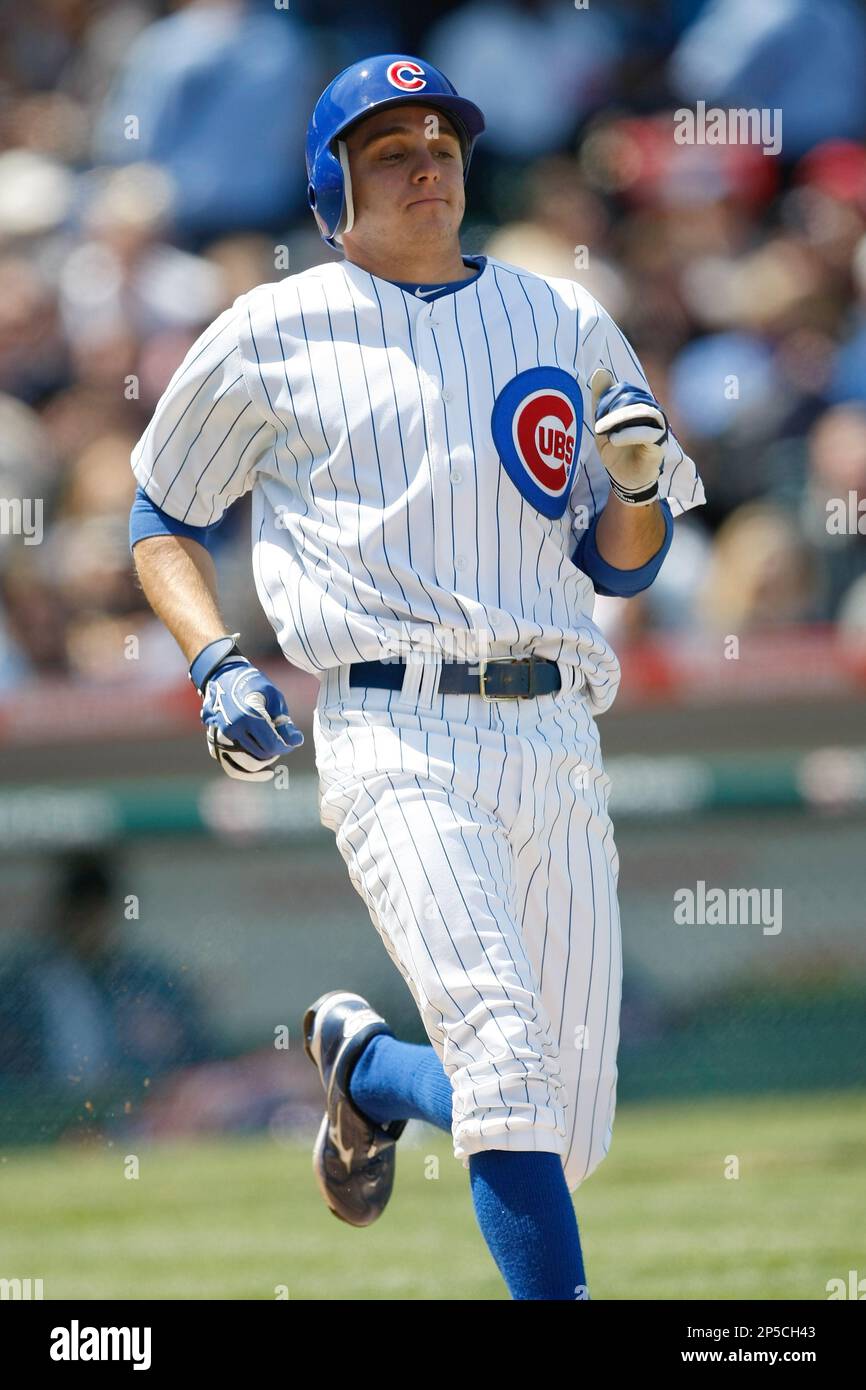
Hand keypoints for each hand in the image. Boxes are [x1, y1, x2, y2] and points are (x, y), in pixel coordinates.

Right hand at [200, 656, 303, 781]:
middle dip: (275, 751)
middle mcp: (234, 729)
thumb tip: (296, 741)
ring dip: (263, 756)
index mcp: (249, 717)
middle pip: (261, 755)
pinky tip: (260, 757)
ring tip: (271, 744)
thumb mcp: (274, 697)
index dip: (286, 747)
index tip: (292, 741)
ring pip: (248, 761)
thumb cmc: (253, 684)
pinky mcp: (216, 739)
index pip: (272, 746)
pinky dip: (249, 762)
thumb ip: (284, 722)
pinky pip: (234, 761)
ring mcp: (223, 735)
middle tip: (281, 739)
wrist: (223, 676)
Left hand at [590, 368, 667, 505]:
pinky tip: (614, 440)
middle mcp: (652, 411)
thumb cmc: (616, 450)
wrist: (624, 479)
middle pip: (633, 398)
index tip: (596, 416)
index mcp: (639, 403)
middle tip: (598, 426)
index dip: (607, 398)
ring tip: (603, 431)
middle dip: (612, 409)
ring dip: (619, 418)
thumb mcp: (602, 423)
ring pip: (643, 411)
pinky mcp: (660, 444)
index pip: (624, 389)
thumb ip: (601, 400)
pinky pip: (649, 433)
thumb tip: (601, 371)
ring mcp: (658, 427)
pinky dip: (630, 434)